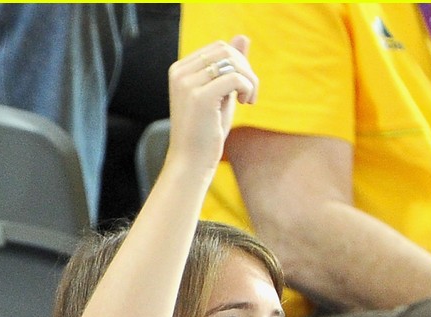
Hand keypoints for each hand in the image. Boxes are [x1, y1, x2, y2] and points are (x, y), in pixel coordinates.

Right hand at [166, 35, 257, 183]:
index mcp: (180, 70)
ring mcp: (187, 84)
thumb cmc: (205, 134)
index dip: (239, 63)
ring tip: (249, 99)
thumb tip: (243, 37)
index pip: (218, 48)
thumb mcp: (220, 95)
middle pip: (225, 50)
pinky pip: (235, 78)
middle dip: (245, 69)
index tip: (243, 89)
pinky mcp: (200, 97)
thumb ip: (230, 68)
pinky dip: (247, 88)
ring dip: (249, 79)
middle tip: (250, 94)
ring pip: (231, 61)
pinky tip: (246, 103)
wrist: (190, 164)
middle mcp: (180, 72)